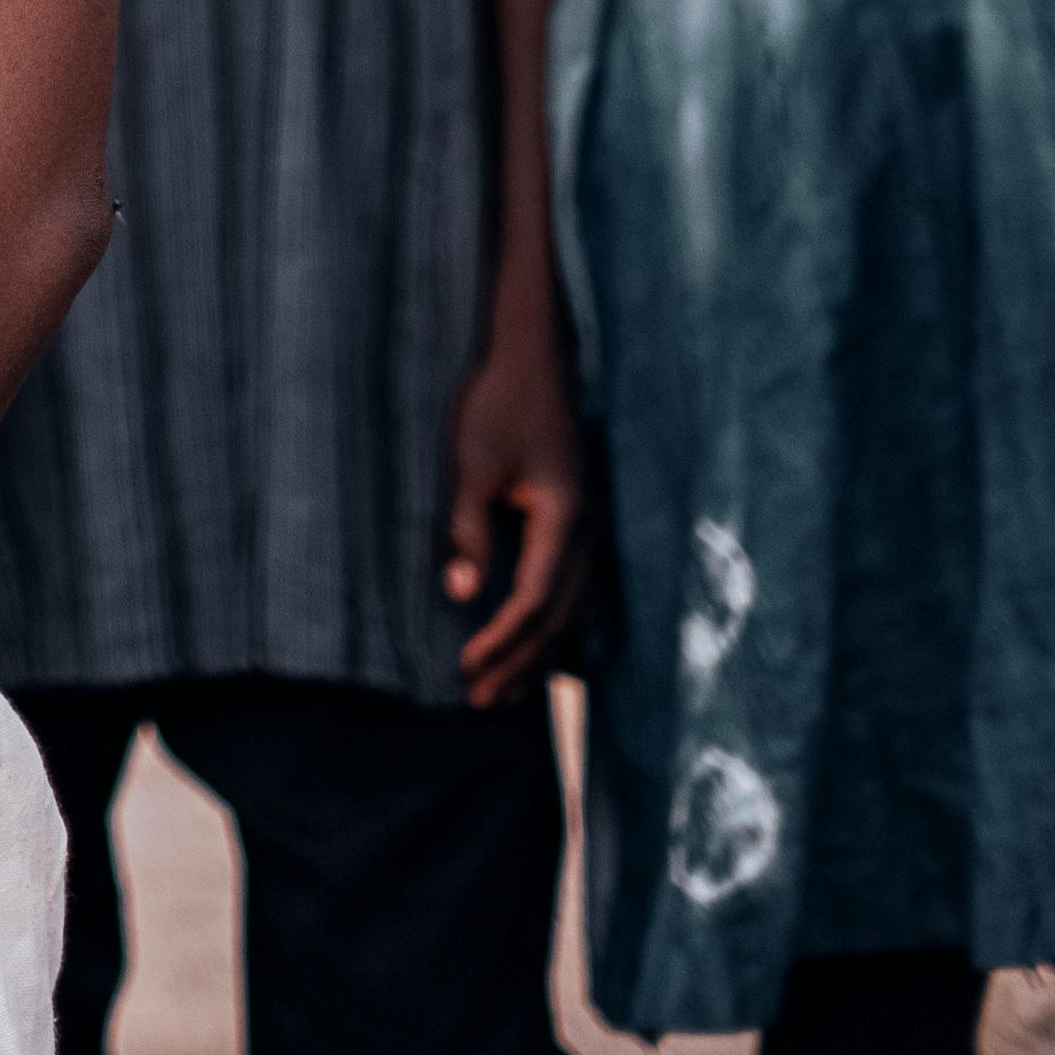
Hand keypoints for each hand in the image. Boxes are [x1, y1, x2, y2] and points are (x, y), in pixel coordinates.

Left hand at [442, 302, 592, 703]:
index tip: (467, 670)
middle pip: (561, 617)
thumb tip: (461, 594)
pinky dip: (555, 625)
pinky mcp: (582, 518)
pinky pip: (576, 588)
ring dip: (542, 652)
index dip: (502, 641)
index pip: (536, 601)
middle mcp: (589, 530)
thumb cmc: (497, 401)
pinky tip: (537, 644)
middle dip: (521, 662)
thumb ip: (468, 527)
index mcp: (565, 517)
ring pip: (575, 609)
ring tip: (508, 691)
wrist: (535, 354)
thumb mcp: (470, 462)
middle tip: (481, 701)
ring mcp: (592, 526)